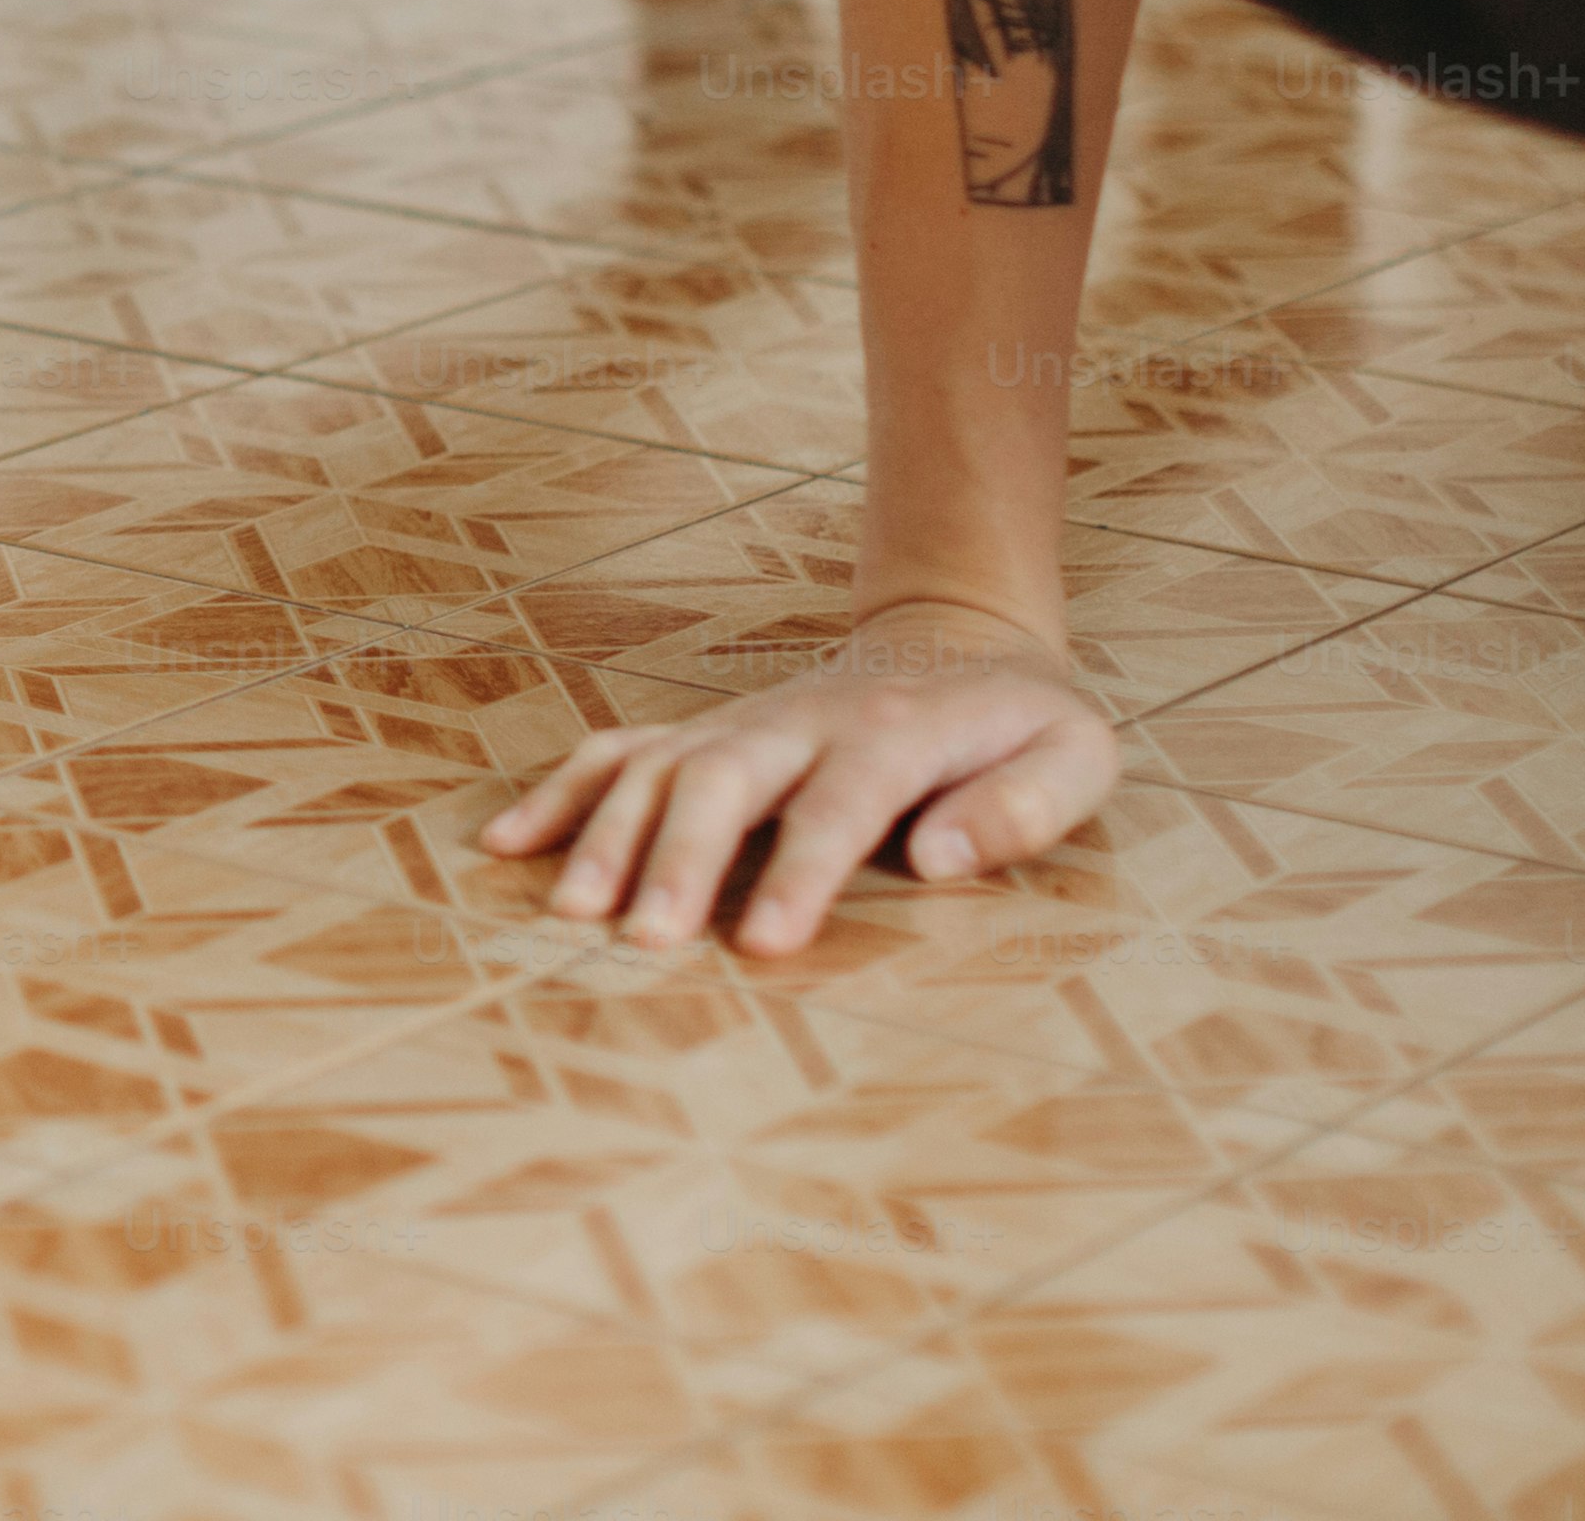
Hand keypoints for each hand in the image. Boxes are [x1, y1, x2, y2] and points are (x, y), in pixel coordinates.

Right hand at [479, 596, 1116, 954]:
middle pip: (722, 778)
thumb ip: (1024, 805)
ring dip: (607, 832)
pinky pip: (618, 752)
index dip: (801, 873)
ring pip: (657, 764)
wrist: (959, 640)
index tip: (761, 945)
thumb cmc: (1023, 721)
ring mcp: (743, 722)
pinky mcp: (705, 732)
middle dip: (676, 856)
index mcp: (897, 733)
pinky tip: (507, 845)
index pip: (839, 804)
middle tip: (641, 940)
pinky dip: (560, 793)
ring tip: (570, 912)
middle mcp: (802, 720)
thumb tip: (939, 859)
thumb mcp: (1077, 754)